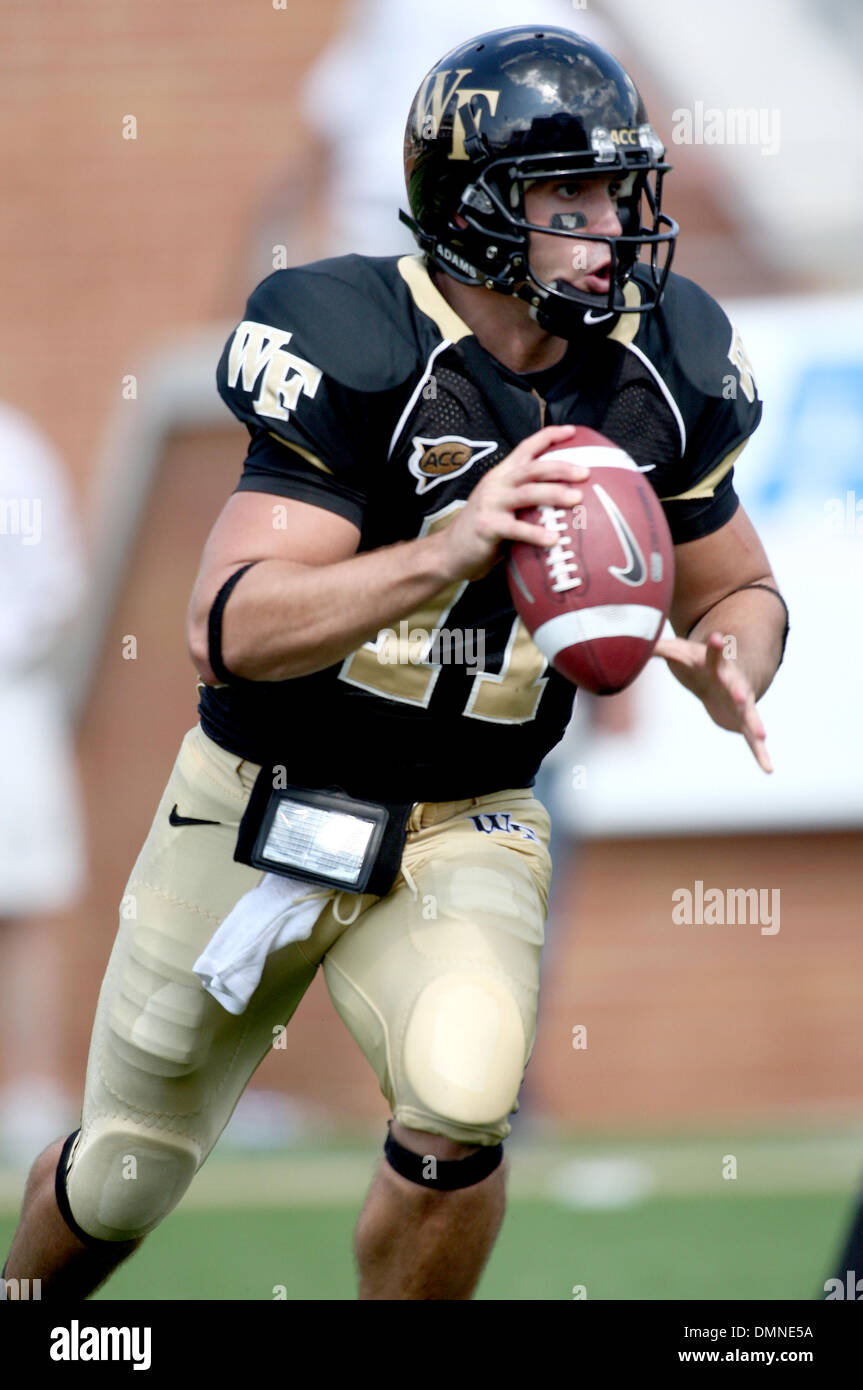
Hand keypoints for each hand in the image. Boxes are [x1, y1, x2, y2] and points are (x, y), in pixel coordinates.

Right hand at [435, 424, 588, 581]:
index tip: (573, 431)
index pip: (526, 447)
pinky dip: (536, 533)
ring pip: (527, 493)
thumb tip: (565, 498)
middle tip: (586, 472)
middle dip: (561, 467)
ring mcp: (490, 503)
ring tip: (577, 498)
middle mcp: (496, 484)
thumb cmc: (484, 530)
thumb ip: (525, 498)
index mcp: (502, 475)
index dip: (549, 436)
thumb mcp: (503, 506)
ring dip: (554, 494)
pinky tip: (554, 539)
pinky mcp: (487, 526)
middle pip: (533, 468)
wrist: (449, 552)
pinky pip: (516, 529)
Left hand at [653, 630, 772, 772]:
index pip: (713, 655)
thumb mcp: (678, 652)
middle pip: (736, 686)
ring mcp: (741, 703)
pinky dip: (761, 755)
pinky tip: (769, 770)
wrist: (724, 676)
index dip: (714, 648)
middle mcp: (731, 683)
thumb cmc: (695, 662)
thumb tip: (624, 640)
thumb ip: (658, 647)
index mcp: (715, 665)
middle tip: (740, 696)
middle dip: (737, 691)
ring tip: (762, 736)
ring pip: (750, 715)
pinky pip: (753, 741)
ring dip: (755, 724)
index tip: (717, 639)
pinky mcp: (744, 721)